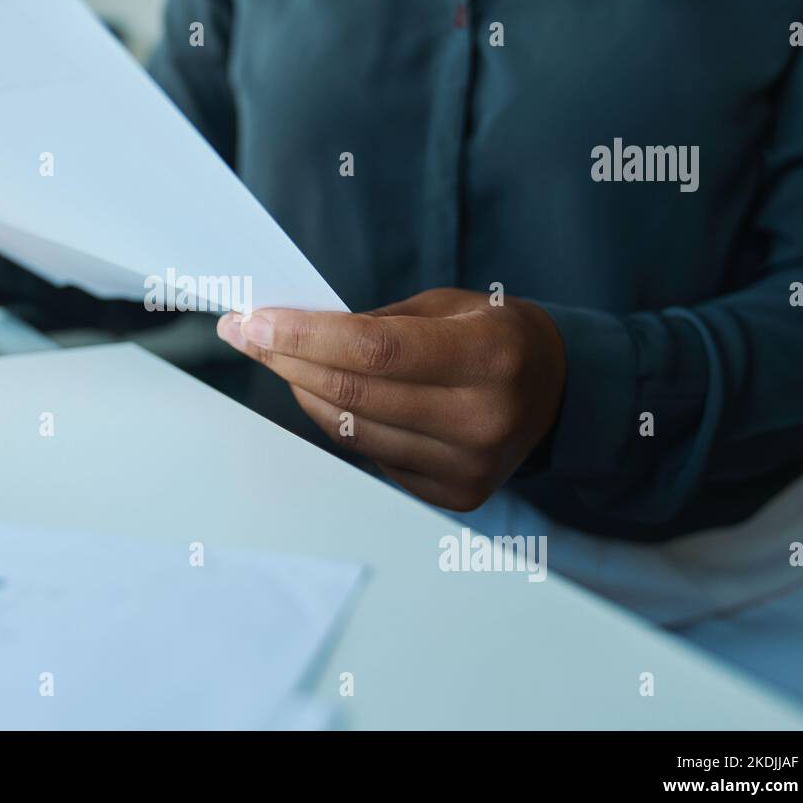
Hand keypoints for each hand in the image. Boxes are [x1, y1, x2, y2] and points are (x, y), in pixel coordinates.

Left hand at [216, 288, 566, 510]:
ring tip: (280, 358)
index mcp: (490, 356)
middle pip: (354, 394)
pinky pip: (370, 455)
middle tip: (244, 334)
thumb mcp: (450, 306)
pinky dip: (339, 422)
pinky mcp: (455, 495)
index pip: (374, 350)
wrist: (558, 393)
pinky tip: (326, 394)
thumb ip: (377, 322)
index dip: (305, 336)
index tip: (252, 321)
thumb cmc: (495, 336)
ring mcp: (469, 467)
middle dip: (286, 360)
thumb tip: (292, 332)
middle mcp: (483, 418)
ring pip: (352, 431)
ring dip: (303, 391)